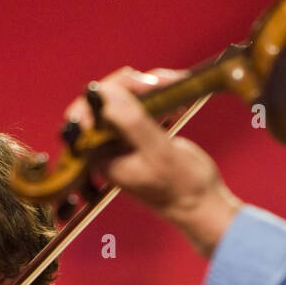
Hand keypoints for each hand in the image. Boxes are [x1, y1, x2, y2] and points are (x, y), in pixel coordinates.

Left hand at [65, 66, 242, 255]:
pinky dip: (157, 91)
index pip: (82, 114)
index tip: (132, 86)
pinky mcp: (140, 132)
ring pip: (123, 97)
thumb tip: (106, 90)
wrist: (203, 203)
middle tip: (156, 82)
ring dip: (147, 83)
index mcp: (99, 156)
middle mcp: (106, 147)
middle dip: (129, 85)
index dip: (101, 93)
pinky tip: (174, 88)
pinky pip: (140, 103)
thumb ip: (131, 122)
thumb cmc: (183, 187)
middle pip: (102, 100)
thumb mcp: (158, 153)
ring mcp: (123, 139)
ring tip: (171, 81)